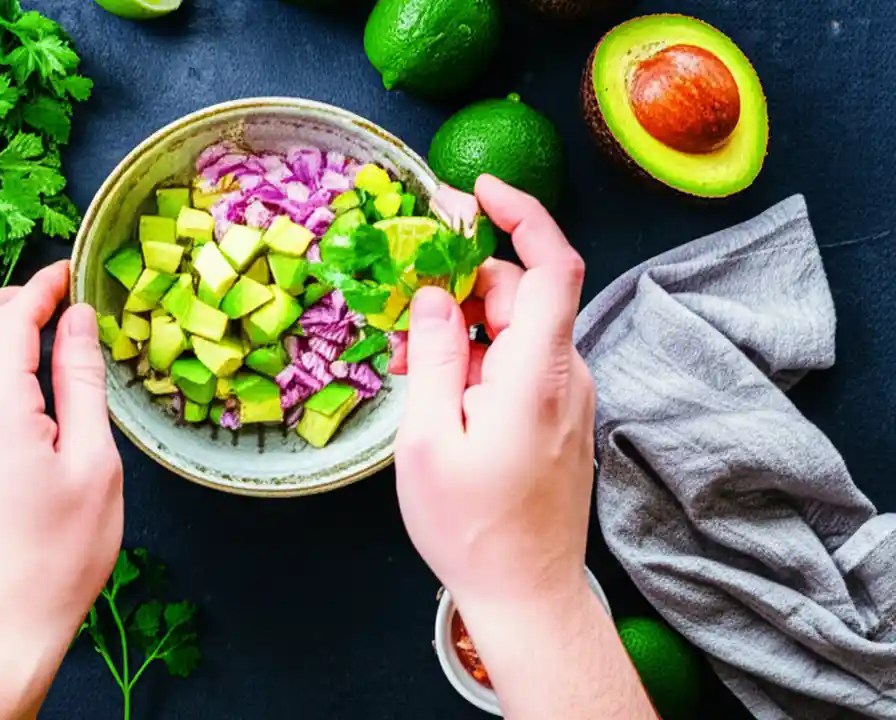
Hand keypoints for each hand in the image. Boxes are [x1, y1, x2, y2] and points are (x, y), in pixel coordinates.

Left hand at [0, 260, 122, 718]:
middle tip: (50, 304)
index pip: (10, 319)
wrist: (4, 625)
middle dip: (1, 300)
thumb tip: (78, 321)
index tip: (71, 271)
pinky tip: (17, 382)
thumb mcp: (92, 461)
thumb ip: (81, 381)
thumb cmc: (60, 553)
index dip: (42, 287)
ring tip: (35, 336)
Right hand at [396, 175, 592, 606]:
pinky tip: (438, 391)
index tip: (476, 191)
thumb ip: (431, 355)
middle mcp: (563, 374)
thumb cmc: (472, 526)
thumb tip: (431, 293)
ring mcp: (566, 396)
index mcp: (536, 373)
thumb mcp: (429, 438)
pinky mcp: (558, 416)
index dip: (521, 212)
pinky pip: (516, 362)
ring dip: (460, 328)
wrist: (527, 595)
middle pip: (517, 293)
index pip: (551, 264)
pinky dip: (476, 358)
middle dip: (457, 286)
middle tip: (399, 308)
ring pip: (512, 329)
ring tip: (409, 366)